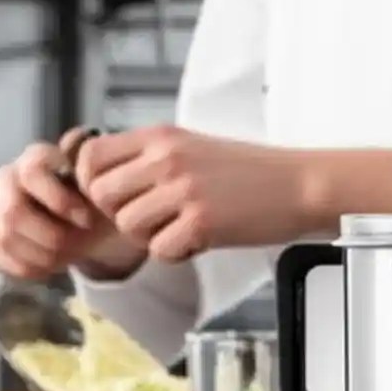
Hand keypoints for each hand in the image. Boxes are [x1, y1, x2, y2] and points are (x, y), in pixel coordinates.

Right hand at [0, 135, 142, 279]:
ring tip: (67, 257)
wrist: (91, 228)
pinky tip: (48, 268)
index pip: (32, 172)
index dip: (59, 200)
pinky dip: (24, 267)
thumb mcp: (107, 193)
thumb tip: (89, 177)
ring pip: (3, 236)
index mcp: (37, 158)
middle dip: (50, 237)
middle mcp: (8, 177)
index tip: (86, 221)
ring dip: (41, 255)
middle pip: (12, 212)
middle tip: (77, 247)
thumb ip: (98, 183)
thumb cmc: (97, 204)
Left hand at [75, 126, 310, 261]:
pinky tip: (199, 241)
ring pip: (128, 226)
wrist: (301, 184)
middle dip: (120, 215)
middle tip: (152, 220)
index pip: (90, 155)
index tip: (116, 197)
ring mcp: (183, 191)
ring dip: (150, 237)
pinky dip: (176, 254)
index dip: (92, 183)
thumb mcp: (194, 147)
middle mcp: (166, 159)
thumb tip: (108, 182)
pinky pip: (160, 250)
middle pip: (102, 196)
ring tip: (181, 230)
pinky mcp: (202, 223)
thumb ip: (152, 158)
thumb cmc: (253, 171)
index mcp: (161, 137)